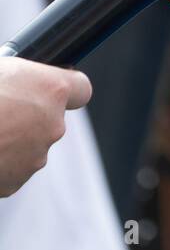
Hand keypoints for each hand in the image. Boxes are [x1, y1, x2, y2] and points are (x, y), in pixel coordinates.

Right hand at [0, 57, 91, 196]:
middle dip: (30, 117)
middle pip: (51, 119)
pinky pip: (13, 168)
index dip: (67, 88)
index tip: (51, 89)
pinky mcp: (17, 181)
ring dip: (12, 140)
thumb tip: (17, 81)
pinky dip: (0, 162)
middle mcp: (53, 124)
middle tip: (1, 111)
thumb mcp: (1, 68)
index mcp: (52, 89)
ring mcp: (36, 156)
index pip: (82, 88)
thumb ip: (17, 77)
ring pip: (30, 145)